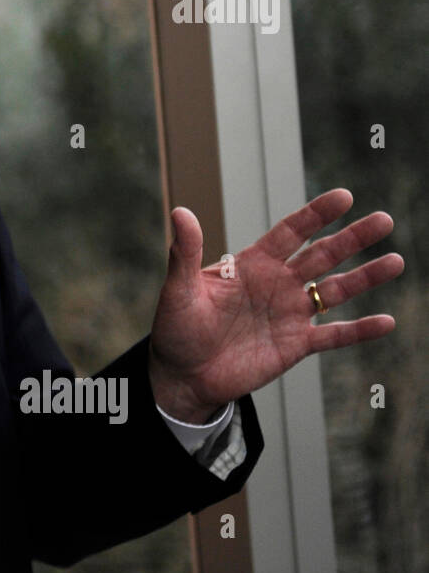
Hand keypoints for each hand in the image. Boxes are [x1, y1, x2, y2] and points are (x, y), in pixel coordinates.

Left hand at [148, 188, 402, 422]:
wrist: (182, 375)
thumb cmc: (176, 329)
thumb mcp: (179, 289)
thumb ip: (185, 252)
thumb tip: (180, 212)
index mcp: (251, 265)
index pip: (289, 233)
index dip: (315, 215)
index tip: (344, 197)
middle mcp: (277, 284)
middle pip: (321, 255)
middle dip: (352, 239)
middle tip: (382, 220)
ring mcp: (289, 314)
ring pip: (334, 290)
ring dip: (364, 278)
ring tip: (395, 261)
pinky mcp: (296, 345)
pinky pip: (334, 336)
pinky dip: (359, 330)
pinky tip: (386, 321)